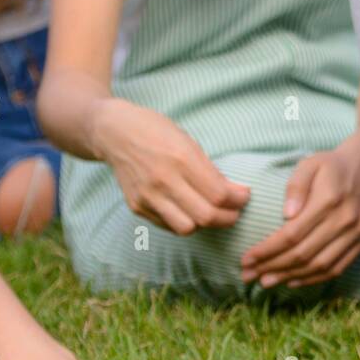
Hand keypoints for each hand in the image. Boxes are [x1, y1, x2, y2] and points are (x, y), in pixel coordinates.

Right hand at [96, 103, 249, 234]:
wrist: (114, 133)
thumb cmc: (156, 130)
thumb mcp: (187, 141)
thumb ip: (208, 169)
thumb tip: (233, 192)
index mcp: (181, 158)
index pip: (219, 194)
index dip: (238, 200)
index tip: (244, 196)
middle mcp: (163, 180)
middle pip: (206, 216)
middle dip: (228, 218)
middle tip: (235, 212)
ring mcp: (148, 196)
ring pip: (187, 228)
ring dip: (205, 224)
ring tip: (212, 213)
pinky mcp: (136, 206)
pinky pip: (168, 225)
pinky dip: (184, 222)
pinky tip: (190, 211)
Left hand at [240, 141, 359, 288]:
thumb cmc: (331, 165)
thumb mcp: (309, 164)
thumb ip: (296, 186)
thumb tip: (286, 214)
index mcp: (329, 200)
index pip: (293, 234)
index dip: (268, 250)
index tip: (247, 258)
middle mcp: (345, 220)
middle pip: (304, 254)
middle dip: (273, 267)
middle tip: (249, 275)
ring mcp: (358, 233)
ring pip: (320, 266)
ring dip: (290, 277)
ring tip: (266, 282)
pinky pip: (337, 268)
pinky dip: (314, 279)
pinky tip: (293, 281)